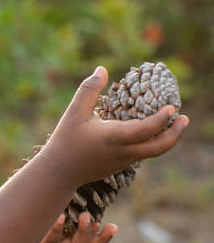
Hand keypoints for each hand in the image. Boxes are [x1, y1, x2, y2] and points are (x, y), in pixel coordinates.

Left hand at [27, 212, 117, 242]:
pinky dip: (57, 230)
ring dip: (82, 232)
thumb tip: (81, 196)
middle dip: (91, 231)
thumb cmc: (35, 233)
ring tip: (83, 215)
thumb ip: (66, 214)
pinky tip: (60, 217)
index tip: (114, 227)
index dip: (105, 238)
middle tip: (88, 216)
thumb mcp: (51, 223)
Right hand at [43, 66, 188, 185]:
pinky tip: (150, 132)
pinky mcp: (120, 165)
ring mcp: (123, 161)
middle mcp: (122, 152)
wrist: (58, 173)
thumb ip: (89, 89)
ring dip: (166, 138)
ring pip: (152, 152)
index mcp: (113, 138)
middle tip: (184, 118)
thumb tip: (102, 69)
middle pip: (158, 148)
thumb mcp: (74, 112)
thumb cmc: (65, 140)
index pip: (145, 131)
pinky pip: (141, 153)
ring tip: (172, 123)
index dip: (161, 120)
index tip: (171, 108)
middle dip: (175, 133)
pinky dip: (151, 142)